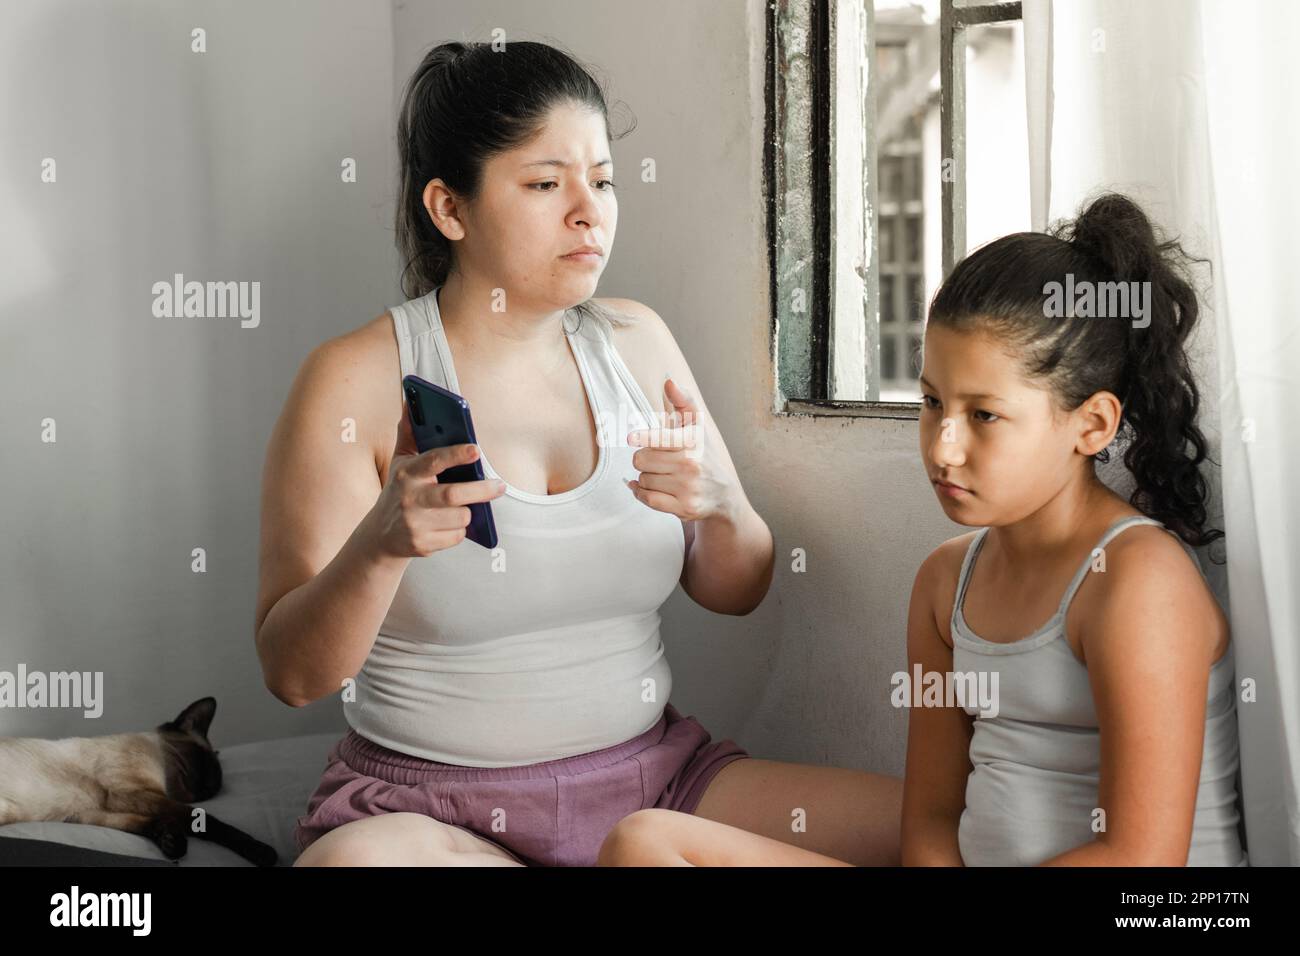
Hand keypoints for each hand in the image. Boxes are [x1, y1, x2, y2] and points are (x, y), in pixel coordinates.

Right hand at [367, 410, 505, 557]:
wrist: (380, 536)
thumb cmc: (399, 491)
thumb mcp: (400, 462)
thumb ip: (409, 434)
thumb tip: (409, 401)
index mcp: (406, 473)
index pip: (433, 460)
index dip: (455, 454)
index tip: (476, 449)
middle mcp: (409, 498)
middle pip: (453, 495)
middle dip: (481, 490)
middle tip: (499, 485)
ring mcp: (414, 524)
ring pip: (461, 517)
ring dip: (469, 512)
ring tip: (465, 507)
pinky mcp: (422, 545)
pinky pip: (457, 536)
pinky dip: (459, 530)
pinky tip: (449, 525)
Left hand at [625, 378, 737, 522]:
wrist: (724, 495)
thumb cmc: (704, 454)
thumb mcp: (697, 425)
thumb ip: (683, 401)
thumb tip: (669, 381)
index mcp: (693, 441)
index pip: (662, 438)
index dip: (644, 437)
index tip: (631, 438)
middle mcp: (691, 465)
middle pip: (641, 460)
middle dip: (644, 459)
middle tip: (656, 459)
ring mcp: (688, 488)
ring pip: (642, 480)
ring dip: (646, 477)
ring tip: (662, 475)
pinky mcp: (684, 508)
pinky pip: (647, 499)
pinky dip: (640, 493)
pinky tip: (643, 487)